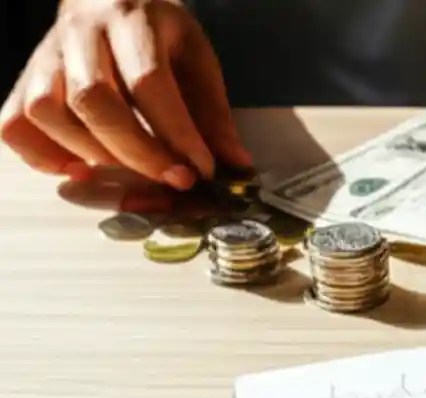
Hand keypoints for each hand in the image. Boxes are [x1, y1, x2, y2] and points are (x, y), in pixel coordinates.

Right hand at [0, 0, 251, 189]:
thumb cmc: (159, 33)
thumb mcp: (197, 59)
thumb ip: (214, 113)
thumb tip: (236, 165)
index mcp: (133, 20)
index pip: (149, 82)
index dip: (175, 133)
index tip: (201, 170)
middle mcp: (81, 33)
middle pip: (94, 100)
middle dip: (139, 152)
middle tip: (175, 180)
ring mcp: (46, 55)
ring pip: (47, 111)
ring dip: (93, 155)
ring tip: (133, 171)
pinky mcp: (27, 78)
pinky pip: (14, 123)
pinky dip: (42, 156)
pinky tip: (81, 169)